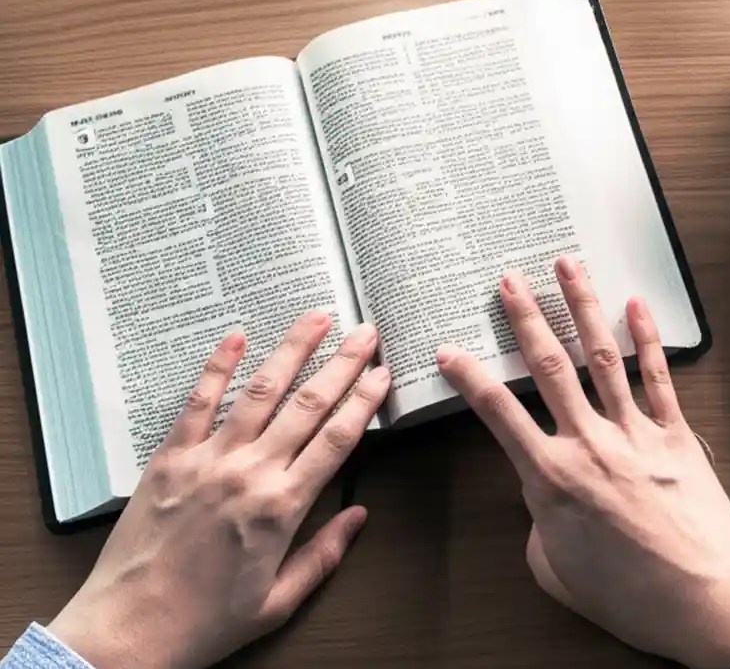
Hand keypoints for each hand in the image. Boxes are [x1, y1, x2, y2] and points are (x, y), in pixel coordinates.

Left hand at [48, 312, 389, 667]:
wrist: (128, 630)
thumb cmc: (204, 623)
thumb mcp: (278, 601)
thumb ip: (323, 555)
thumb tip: (358, 517)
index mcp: (282, 508)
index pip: (337, 440)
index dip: (364, 401)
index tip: (383, 373)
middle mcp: (249, 473)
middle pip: (308, 405)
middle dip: (342, 364)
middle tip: (365, 332)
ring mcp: (207, 460)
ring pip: (260, 392)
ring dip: (292, 350)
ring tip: (315, 318)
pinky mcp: (170, 459)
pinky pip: (198, 403)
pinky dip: (218, 366)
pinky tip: (236, 336)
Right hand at [437, 258, 729, 668]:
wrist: (704, 600)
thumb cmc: (632, 597)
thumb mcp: (556, 571)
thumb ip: (540, 527)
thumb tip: (547, 503)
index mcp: (552, 479)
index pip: (499, 415)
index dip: (471, 378)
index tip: (451, 350)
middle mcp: (590, 445)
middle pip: (548, 367)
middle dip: (525, 317)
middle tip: (509, 280)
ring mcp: (636, 435)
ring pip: (601, 358)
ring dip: (582, 307)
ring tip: (568, 266)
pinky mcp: (677, 438)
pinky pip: (659, 379)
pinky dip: (648, 339)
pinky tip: (637, 306)